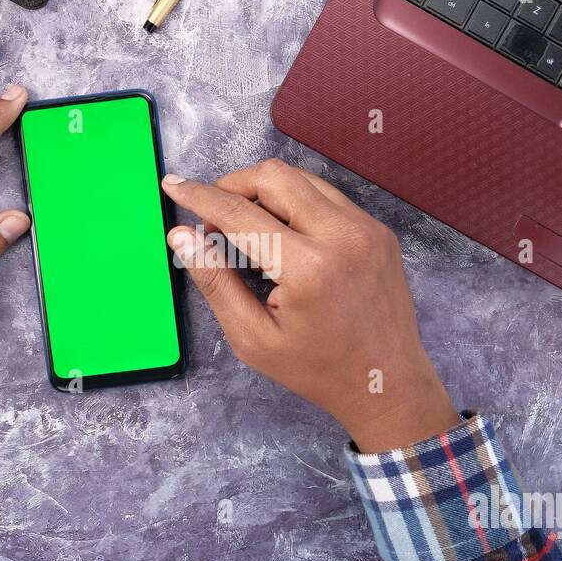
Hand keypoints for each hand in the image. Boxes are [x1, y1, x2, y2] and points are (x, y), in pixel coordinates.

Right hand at [161, 159, 459, 452]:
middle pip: (273, 177)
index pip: (240, 212)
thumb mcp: (253, 338)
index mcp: (308, 268)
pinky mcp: (377, 230)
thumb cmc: (319, 370)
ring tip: (244, 228)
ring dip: (264, 192)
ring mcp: (366, 229)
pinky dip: (295, 204)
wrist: (387, 383)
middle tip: (211, 216)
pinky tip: (281, 236)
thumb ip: (215, 282)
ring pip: (302, 179)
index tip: (174, 185)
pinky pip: (327, 197)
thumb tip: (181, 236)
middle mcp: (342, 236)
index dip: (200, 196)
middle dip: (232, 185)